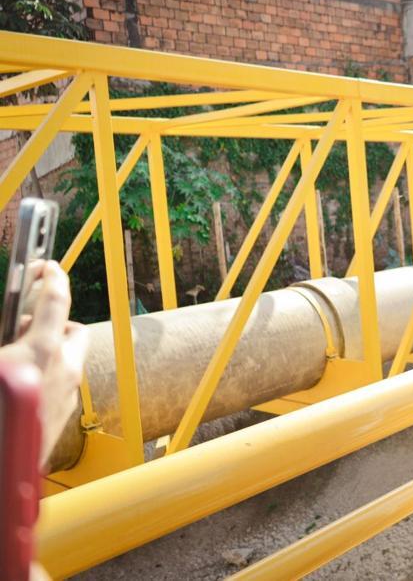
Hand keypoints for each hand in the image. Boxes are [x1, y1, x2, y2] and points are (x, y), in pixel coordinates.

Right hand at [0, 261, 87, 466]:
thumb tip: (12, 334)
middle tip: (21, 327)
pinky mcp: (62, 419)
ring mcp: (67, 397)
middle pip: (72, 331)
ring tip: (16, 359)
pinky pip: (62, 387)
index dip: (52, 278)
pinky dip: (47, 378)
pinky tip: (20, 388)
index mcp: (41, 352)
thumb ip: (6, 343)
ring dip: (49, 353)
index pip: (55, 301)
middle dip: (52, 324)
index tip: (48, 266)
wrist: (1, 480)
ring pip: (69, 361)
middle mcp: (63, 371)